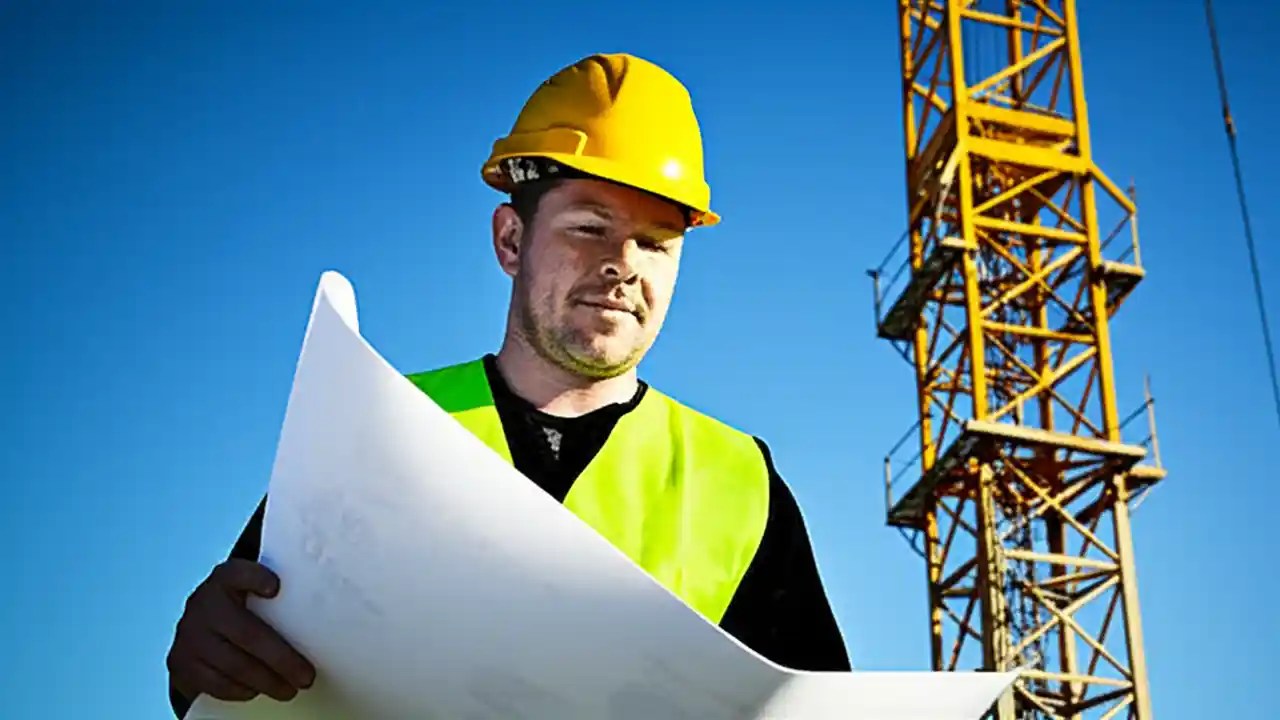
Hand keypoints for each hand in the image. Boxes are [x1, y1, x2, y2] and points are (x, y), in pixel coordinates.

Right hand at [167, 559, 315, 702]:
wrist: (196, 627)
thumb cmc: (242, 607)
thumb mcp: (250, 591)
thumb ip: (276, 596)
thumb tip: (327, 606)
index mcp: (224, 579)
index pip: (237, 572)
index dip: (254, 577)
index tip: (275, 587)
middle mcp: (203, 604)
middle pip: (247, 634)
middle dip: (281, 659)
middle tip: (306, 676)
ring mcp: (189, 635)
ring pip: (232, 664)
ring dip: (266, 681)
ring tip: (289, 689)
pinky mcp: (180, 663)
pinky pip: (214, 682)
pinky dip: (240, 690)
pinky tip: (258, 691)